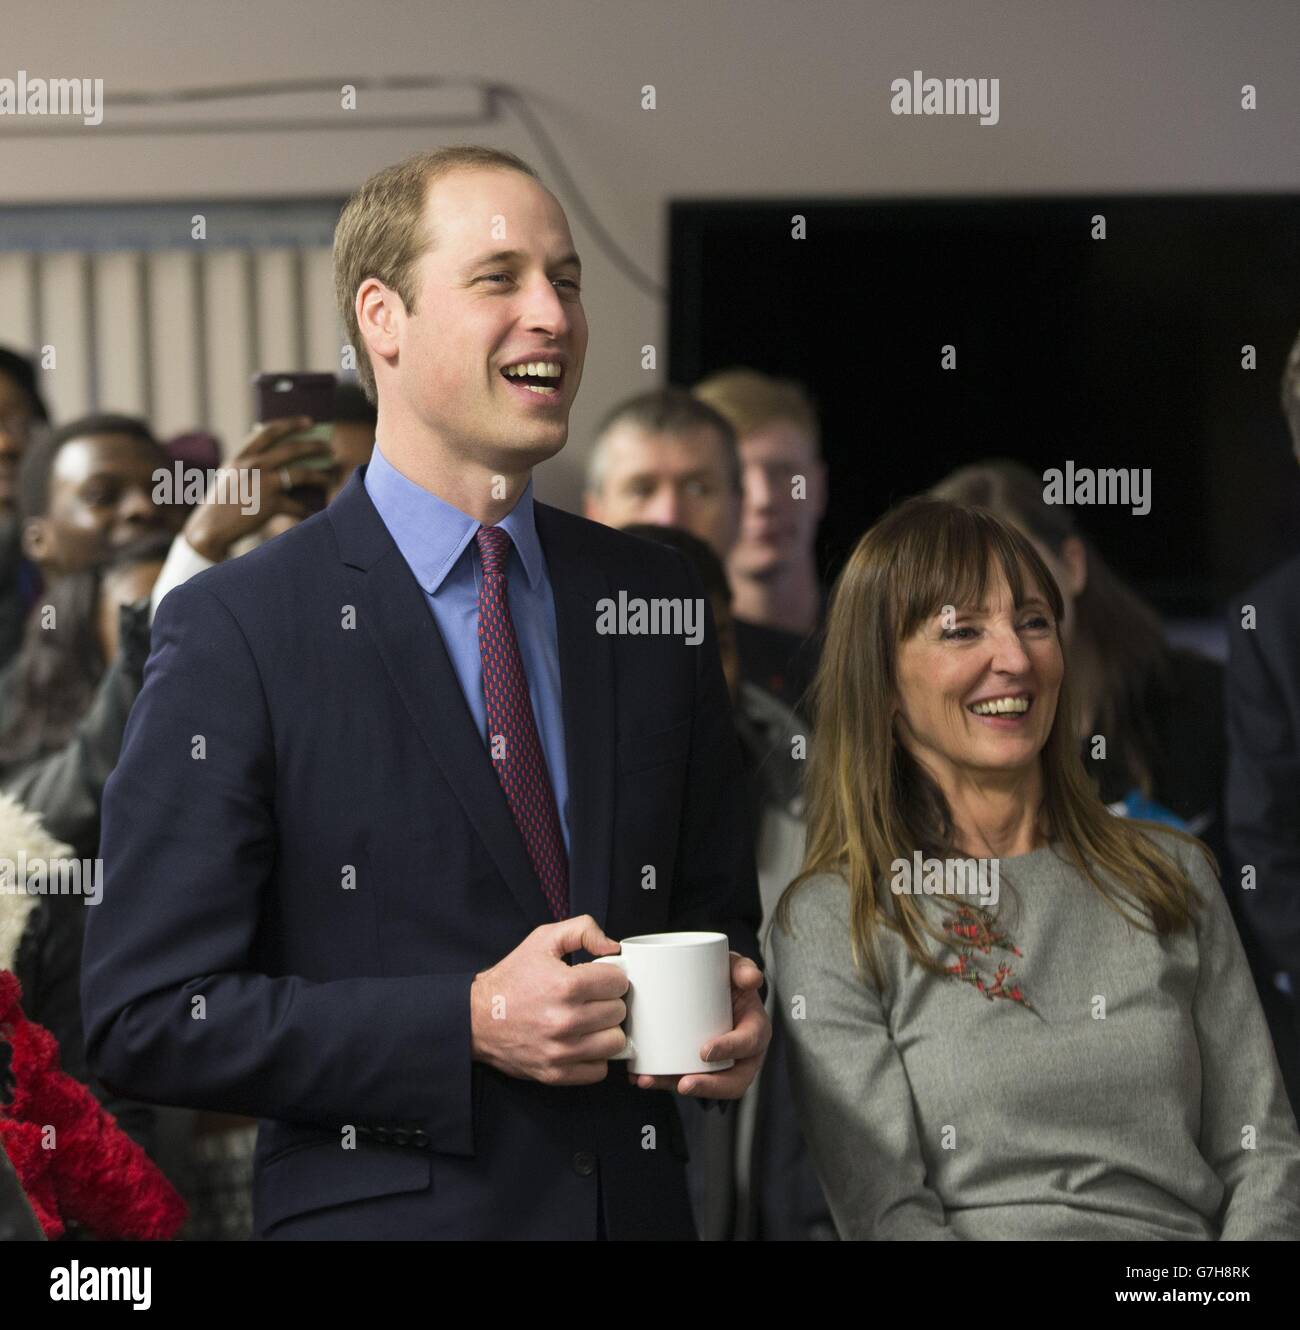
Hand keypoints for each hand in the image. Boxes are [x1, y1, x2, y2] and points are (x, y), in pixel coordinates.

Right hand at [182, 418, 335, 561]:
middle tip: (328, 447)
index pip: (269, 431)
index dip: (291, 424)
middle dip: (314, 446)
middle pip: (291, 449)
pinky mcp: (271, 504)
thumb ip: (249, 465)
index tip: (309, 421)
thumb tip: (280, 459)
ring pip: (301, 473)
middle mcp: (252, 465)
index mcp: (241, 456)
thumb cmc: (222, 504)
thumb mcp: (231, 477)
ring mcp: (262, 483)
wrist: (209, 530)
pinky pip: (297, 505)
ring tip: (329, 476)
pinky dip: (306, 509)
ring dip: (320, 475)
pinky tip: (312, 512)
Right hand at [470, 915, 630, 1086]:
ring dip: (606, 1031)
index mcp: (566, 985)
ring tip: (590, 1021)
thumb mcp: (543, 939)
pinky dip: (595, 1057)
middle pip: (619, 1012)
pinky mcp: (555, 1073)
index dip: (611, 977)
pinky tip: (582, 1042)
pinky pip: (599, 1070)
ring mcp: (561, 1051)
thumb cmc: (512, 978)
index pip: (619, 983)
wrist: (476, 1018)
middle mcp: (565, 1020)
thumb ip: (582, 930)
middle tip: (591, 999)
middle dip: (609, 1002)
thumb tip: (612, 948)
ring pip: (615, 1043)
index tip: (599, 979)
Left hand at [631, 951, 769, 1099]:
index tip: (705, 1052)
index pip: (748, 1044)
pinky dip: (662, 1079)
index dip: (729, 1050)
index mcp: (755, 1030)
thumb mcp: (737, 968)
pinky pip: (682, 1079)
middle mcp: (741, 1054)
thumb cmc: (727, 978)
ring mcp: (719, 1064)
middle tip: (684, 1083)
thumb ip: (743, 968)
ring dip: (675, 1085)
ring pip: (704, 1085)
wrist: (711, 981)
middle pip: (733, 1082)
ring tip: (651, 1079)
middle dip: (708, 1087)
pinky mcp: (697, 1067)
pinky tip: (642, 1075)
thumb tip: (750, 979)